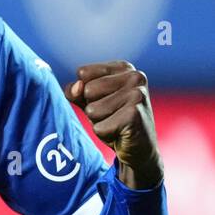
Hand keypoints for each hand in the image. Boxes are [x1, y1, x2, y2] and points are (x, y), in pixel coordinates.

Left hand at [64, 61, 162, 188]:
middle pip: (87, 90)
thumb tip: (77, 86)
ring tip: (116, 122)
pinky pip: (99, 127)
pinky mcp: (135, 115)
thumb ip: (75, 91)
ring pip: (92, 109)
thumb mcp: (89, 101)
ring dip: (99, 121)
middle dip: (93, 107)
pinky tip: (121, 132)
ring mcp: (138, 94)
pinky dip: (105, 133)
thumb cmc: (112, 119)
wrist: (139, 147)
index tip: (105, 99)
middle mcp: (135, 76)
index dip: (86, 92)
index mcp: (124, 67)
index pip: (83, 73)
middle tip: (112, 114)